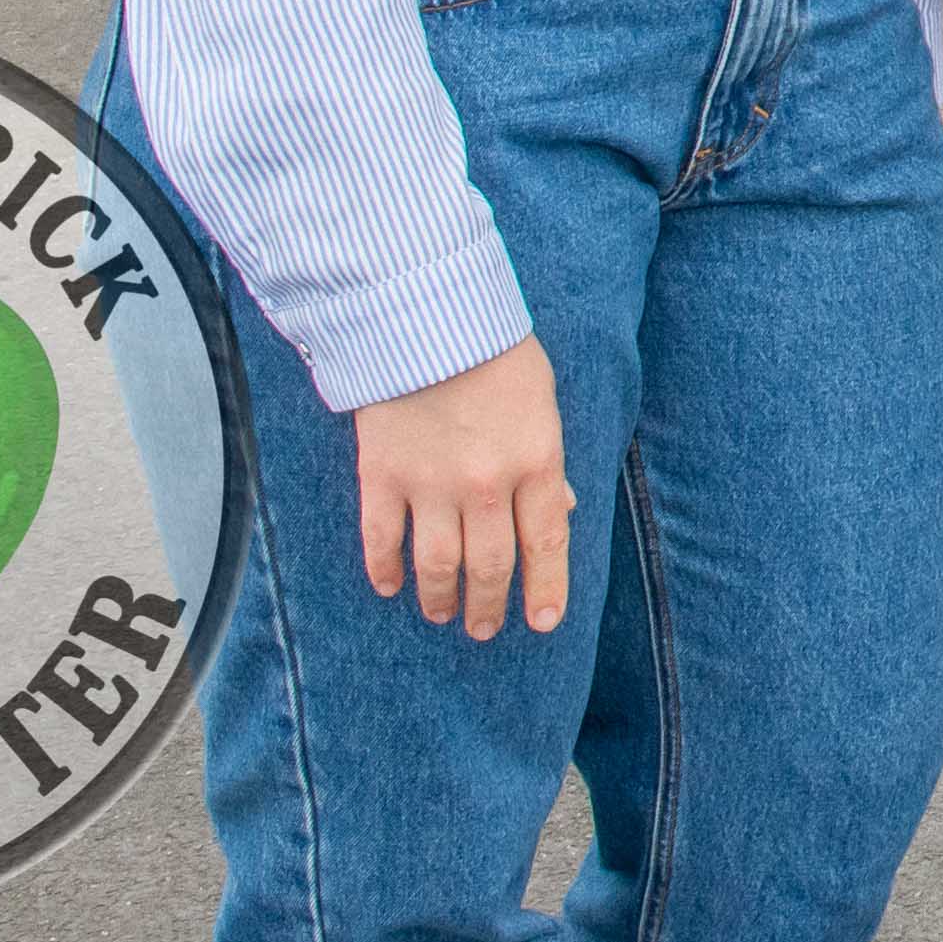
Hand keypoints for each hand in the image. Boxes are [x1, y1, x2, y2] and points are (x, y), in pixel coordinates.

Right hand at [353, 335, 572, 640]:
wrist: (426, 312)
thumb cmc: (495, 351)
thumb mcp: (542, 400)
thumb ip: (549, 461)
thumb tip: (562, 511)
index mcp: (536, 460)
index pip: (546, 543)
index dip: (546, 589)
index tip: (544, 623)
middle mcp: (486, 483)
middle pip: (490, 566)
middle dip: (489, 606)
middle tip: (484, 628)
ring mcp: (430, 483)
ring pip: (436, 564)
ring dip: (440, 598)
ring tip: (443, 613)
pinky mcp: (382, 474)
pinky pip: (380, 539)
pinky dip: (383, 569)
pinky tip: (390, 586)